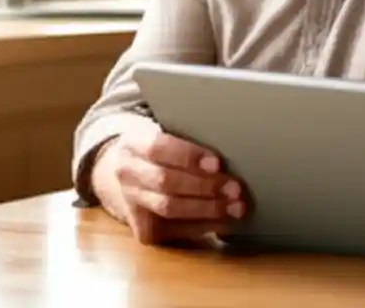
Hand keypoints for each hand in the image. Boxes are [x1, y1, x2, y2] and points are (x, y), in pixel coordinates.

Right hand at [91, 124, 246, 244]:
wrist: (127, 175)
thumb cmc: (162, 152)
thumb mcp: (168, 133)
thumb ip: (190, 138)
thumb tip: (232, 148)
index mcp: (134, 143)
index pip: (158, 148)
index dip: (188, 156)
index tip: (217, 163)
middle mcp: (128, 173)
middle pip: (165, 182)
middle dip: (204, 186)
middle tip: (235, 188)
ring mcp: (132, 203)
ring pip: (169, 208)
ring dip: (208, 209)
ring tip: (236, 207)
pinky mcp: (142, 229)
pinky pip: (175, 230)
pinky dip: (204, 226)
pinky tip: (225, 221)